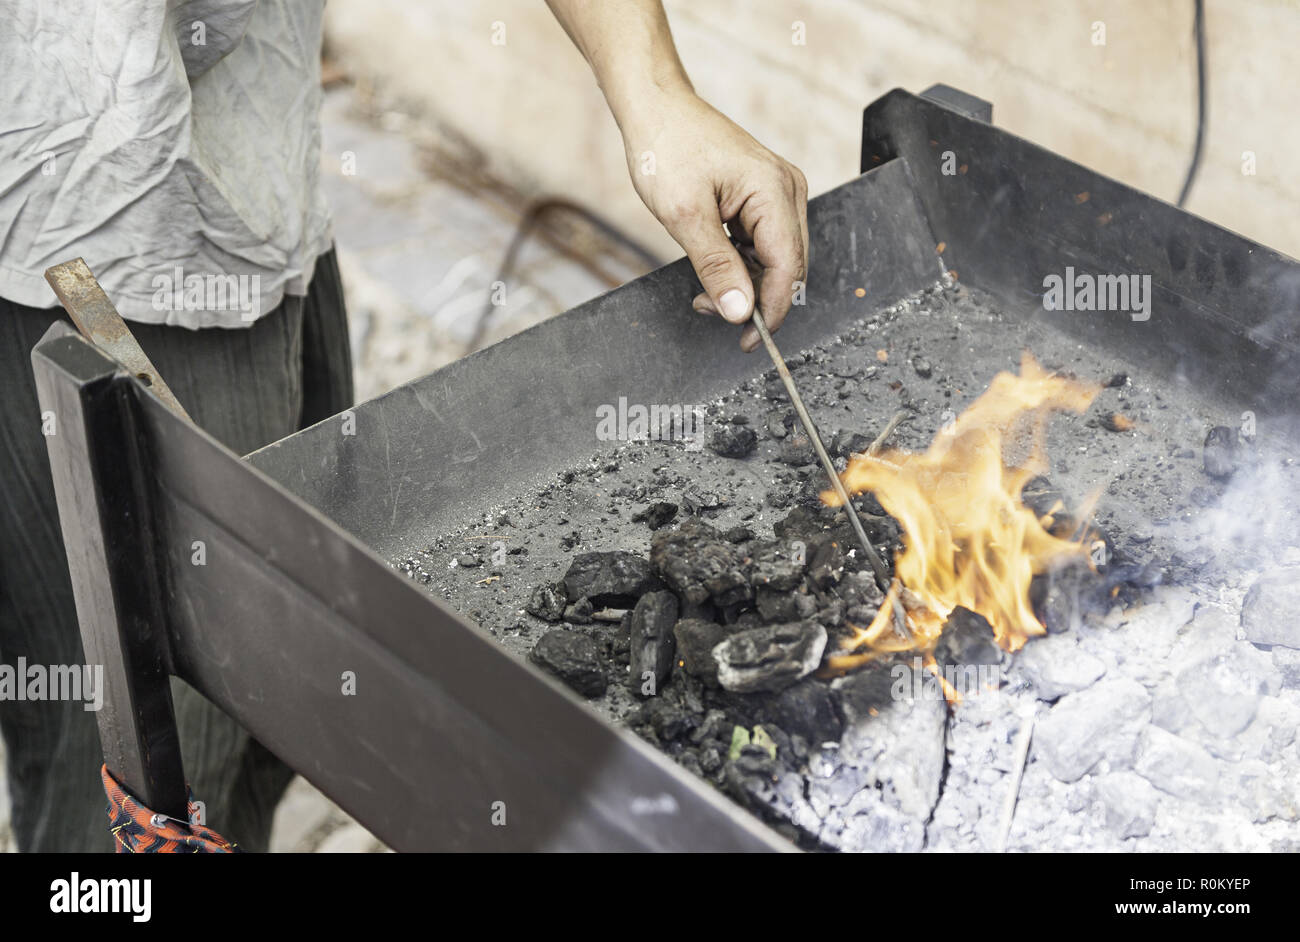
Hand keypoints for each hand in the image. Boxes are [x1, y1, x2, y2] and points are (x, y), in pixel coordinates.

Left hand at [621, 92, 808, 351]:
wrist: (656, 109)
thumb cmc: (667, 149)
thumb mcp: (685, 216)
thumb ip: (717, 267)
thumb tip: (741, 314)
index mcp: (775, 191)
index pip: (788, 268)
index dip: (771, 310)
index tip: (748, 341)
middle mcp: (788, 190)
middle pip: (787, 267)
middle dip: (753, 299)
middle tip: (708, 310)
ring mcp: (779, 192)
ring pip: (776, 259)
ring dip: (745, 283)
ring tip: (703, 290)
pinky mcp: (765, 196)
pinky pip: (764, 243)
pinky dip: (741, 265)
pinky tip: (713, 269)